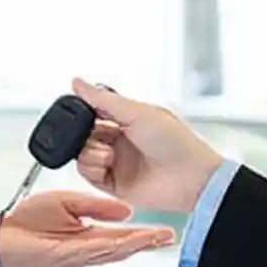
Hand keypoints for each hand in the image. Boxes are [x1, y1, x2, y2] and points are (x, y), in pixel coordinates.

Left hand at [0, 190, 174, 266]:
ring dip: (135, 245)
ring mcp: (76, 255)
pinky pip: (91, 251)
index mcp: (88, 235)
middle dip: (147, 243)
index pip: (122, 235)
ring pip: (112, 251)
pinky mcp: (63, 256)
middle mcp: (85, 248)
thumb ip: (96, 206)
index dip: (144, 234)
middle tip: (168, 238)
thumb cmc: (27, 222)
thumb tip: (125, 210)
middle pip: (124, 247)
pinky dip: (110, 247)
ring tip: (154, 239)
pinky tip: (125, 242)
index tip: (164, 231)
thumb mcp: (67, 203)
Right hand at [71, 79, 224, 212]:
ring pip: (83, 154)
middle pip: (85, 134)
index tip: (76, 109)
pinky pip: (88, 175)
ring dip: (90, 152)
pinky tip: (106, 164)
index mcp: (128, 120)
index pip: (95, 112)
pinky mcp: (113, 184)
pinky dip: (91, 168)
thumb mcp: (138, 113)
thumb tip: (79, 83)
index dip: (83, 112)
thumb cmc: (176, 143)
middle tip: (93, 134)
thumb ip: (105, 100)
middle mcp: (120, 141)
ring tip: (108, 154)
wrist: (190, 179)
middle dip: (83, 134)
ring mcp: (116, 163)